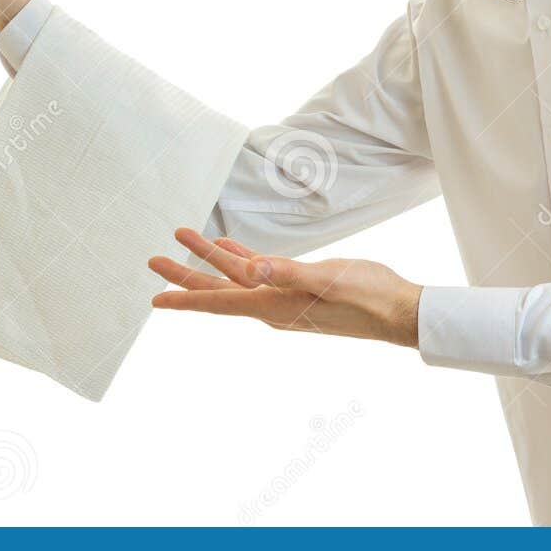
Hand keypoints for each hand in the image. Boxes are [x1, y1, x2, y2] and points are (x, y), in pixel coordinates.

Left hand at [149, 227, 423, 348]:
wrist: (397, 311)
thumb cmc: (367, 297)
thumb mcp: (326, 280)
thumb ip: (287, 273)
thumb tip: (250, 270)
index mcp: (272, 305)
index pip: (218, 302)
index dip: (184, 298)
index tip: (154, 298)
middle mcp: (271, 305)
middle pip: (218, 290)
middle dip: (185, 273)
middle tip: (154, 260)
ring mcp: (284, 297)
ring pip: (236, 278)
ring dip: (210, 259)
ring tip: (185, 238)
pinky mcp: (299, 286)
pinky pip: (260, 273)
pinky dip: (241, 259)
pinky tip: (231, 250)